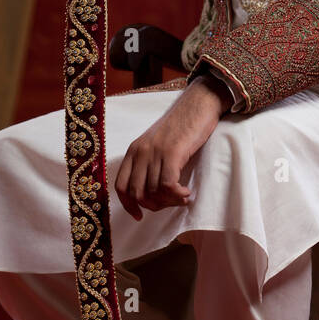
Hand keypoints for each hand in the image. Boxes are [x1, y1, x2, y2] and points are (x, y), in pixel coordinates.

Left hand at [114, 77, 231, 220]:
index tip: (140, 216)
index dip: (129, 205)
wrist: (198, 103)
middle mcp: (140, 151)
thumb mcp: (158, 144)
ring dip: (170, 201)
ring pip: (154, 192)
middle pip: (137, 194)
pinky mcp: (172, 152)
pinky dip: (177, 195)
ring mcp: (155, 152)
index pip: (120, 186)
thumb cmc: (182, 126)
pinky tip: (187, 193)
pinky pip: (168, 185)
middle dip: (154, 206)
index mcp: (134, 150)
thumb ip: (149, 163)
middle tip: (170, 203)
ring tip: (183, 197)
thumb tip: (151, 193)